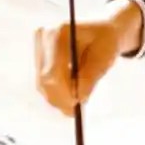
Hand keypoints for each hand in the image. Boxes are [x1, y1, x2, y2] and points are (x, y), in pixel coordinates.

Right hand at [34, 0, 140, 114]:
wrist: (101, 31)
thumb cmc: (106, 42)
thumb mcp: (104, 58)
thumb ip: (91, 76)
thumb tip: (79, 98)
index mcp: (59, 33)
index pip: (53, 71)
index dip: (63, 91)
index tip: (76, 105)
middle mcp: (43, 38)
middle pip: (44, 79)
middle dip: (60, 99)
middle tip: (75, 113)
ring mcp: (38, 47)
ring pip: (42, 84)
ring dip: (58, 98)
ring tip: (75, 105)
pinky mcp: (38, 57)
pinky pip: (44, 82)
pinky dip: (57, 92)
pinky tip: (70, 95)